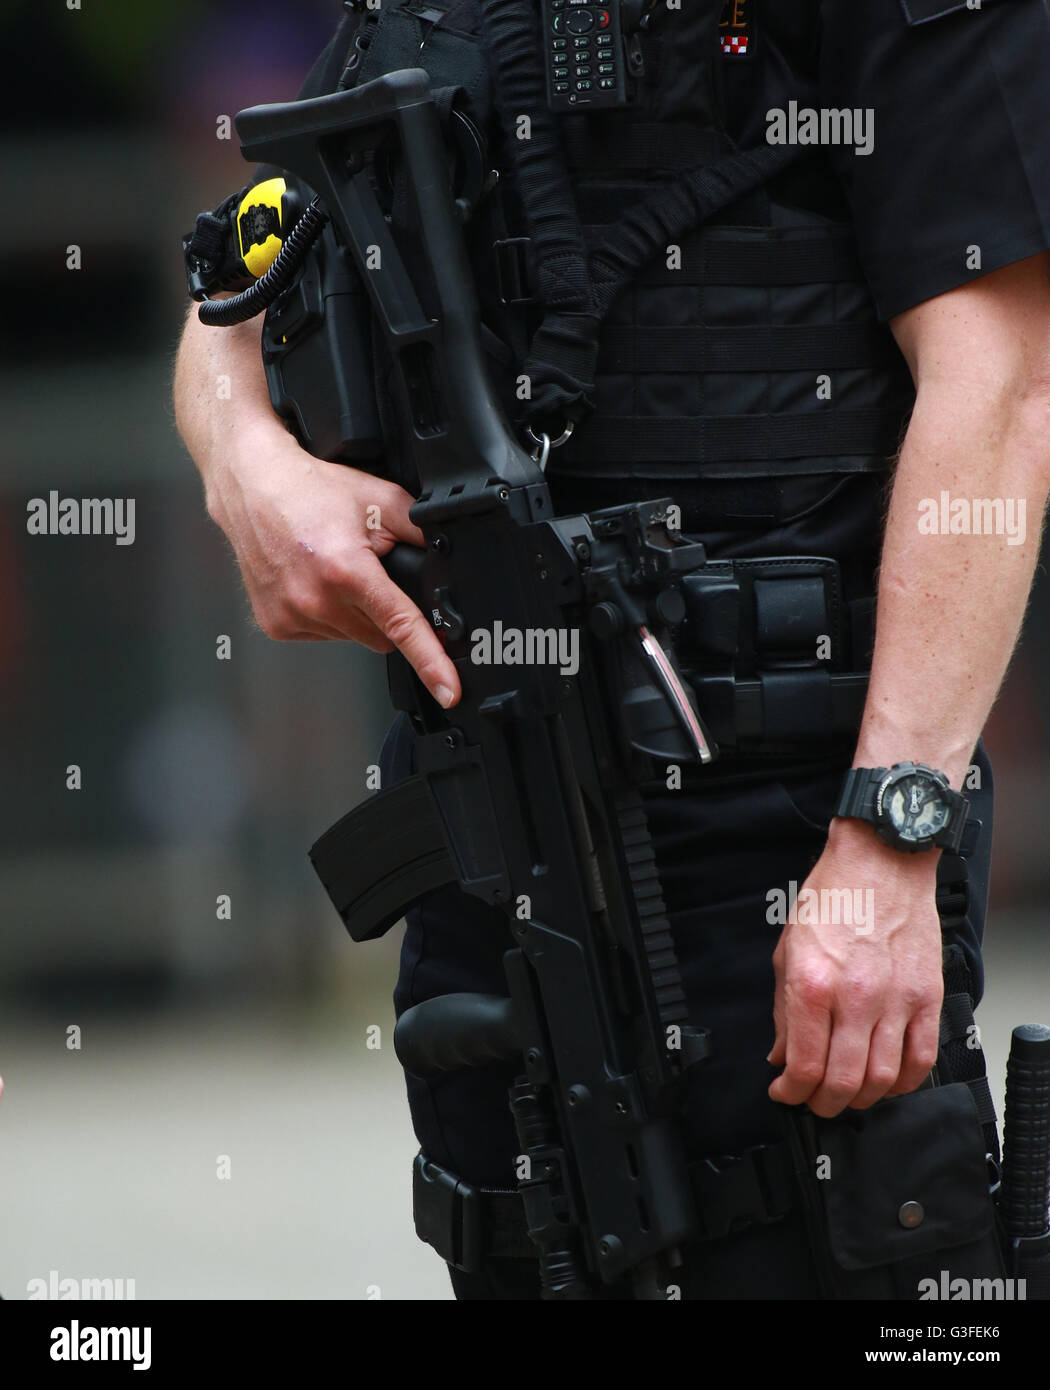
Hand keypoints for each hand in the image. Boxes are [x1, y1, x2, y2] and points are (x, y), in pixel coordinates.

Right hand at [205, 417, 460, 707]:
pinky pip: (323, 635)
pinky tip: (314, 582)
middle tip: (369, 573)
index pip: (401, 627)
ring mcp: (292, 616)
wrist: (253, 486)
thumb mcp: (380, 499)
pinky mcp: (276, 626)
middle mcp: (316, 600)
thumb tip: (451, 559)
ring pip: (351, 637)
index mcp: (347, 572)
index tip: (449, 691)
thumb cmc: (311, 491)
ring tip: (334, 570)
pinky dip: (327, 616)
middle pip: (381, 636)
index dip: (431, 662)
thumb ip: (422, 531)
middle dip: (385, 613)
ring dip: (353, 614)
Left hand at [767, 819, 943, 1116]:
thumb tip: (782, 1055)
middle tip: (814, 1101)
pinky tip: (888, 1081)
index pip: (804, 1065)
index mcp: (813, 984)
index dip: (791, 1092)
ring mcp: (896, 1000)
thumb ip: (783, 1010)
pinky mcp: (928, 997)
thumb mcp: (788, 951)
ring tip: (848, 1093)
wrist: (881, 862)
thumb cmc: (833, 898)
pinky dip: (905, 1082)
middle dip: (823, 1104)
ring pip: (883, 1079)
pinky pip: (922, 1058)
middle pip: (843, 1081)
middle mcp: (855, 997)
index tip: (785, 1092)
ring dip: (862, 1098)